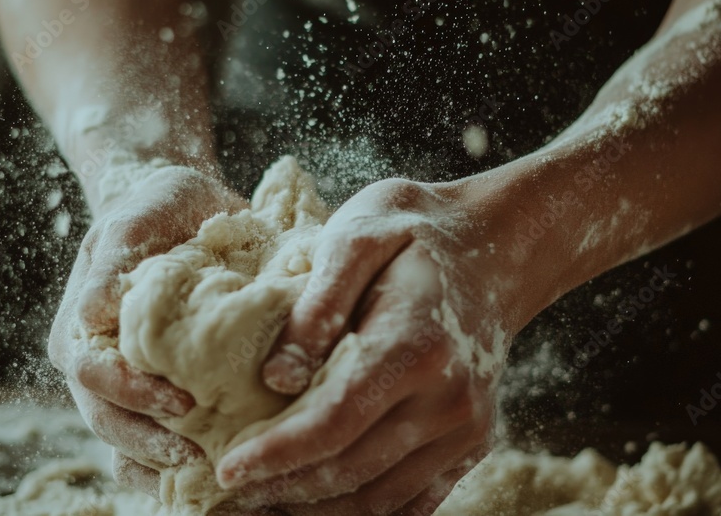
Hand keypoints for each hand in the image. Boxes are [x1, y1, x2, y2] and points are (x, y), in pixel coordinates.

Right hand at [48, 164, 246, 496]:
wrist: (184, 208)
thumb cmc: (154, 209)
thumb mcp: (135, 217)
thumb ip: (116, 254)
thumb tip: (94, 313)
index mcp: (81, 329)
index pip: (94, 377)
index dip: (132, 396)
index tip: (183, 405)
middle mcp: (97, 364)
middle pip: (109, 422)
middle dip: (150, 446)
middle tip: (200, 459)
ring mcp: (127, 382)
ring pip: (128, 442)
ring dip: (161, 467)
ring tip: (210, 477)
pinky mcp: (163, 388)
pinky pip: (159, 436)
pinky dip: (179, 462)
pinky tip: (218, 470)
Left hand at [214, 177, 522, 514]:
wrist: (496, 246)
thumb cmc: (413, 233)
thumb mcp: (357, 236)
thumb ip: (317, 304)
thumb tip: (274, 379)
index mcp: (417, 344)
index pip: (336, 418)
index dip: (278, 452)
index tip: (224, 468)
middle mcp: (450, 398)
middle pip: (352, 468)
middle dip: (281, 488)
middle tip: (224, 493)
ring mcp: (466, 426)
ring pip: (379, 496)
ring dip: (314, 509)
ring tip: (258, 506)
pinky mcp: (470, 441)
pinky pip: (412, 499)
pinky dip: (361, 511)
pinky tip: (312, 507)